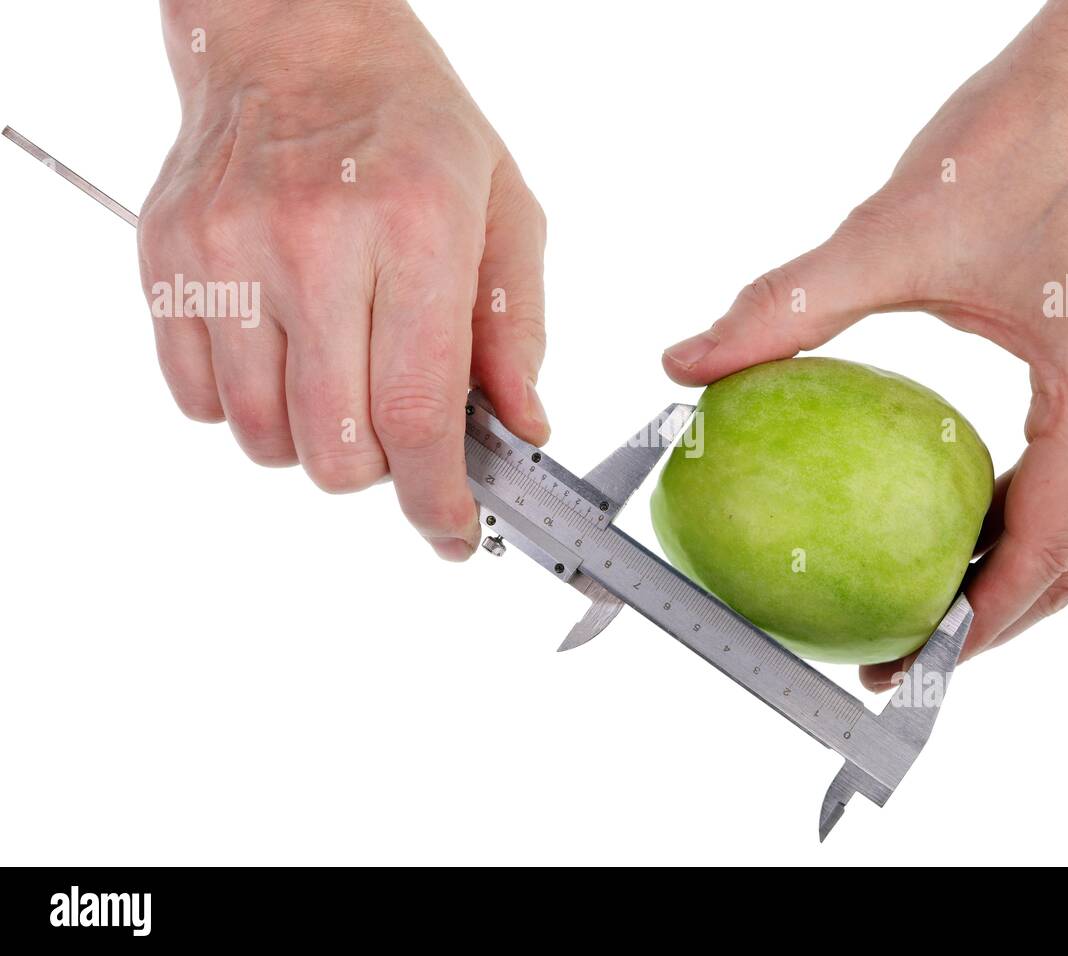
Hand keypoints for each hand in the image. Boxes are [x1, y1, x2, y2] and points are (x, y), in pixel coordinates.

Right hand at [138, 0, 547, 559]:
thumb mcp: (503, 211)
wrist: (294, 37)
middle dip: (380, 470)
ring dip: (315, 440)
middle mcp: (310, 244)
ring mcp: (225, 253)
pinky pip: (198, 403)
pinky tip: (285, 353)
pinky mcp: (167, 262)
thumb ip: (515, 333)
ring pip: (263, 441)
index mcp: (413, 228)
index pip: (419, 413)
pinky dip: (248, 408)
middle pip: (335, 450)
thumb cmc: (410, 125)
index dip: (439, 499)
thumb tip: (522, 431)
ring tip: (342, 377)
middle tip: (399, 428)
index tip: (452, 533)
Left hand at [662, 0, 1067, 687]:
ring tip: (939, 605)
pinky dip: (1042, 521)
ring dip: (1027, 580)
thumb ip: (786, 306)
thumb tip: (688, 362)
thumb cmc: (1022, 138)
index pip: (1049, 547)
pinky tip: (972, 520)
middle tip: (912, 649)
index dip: (979, 624)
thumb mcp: (890, 228)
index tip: (911, 660)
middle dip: (1002, 622)